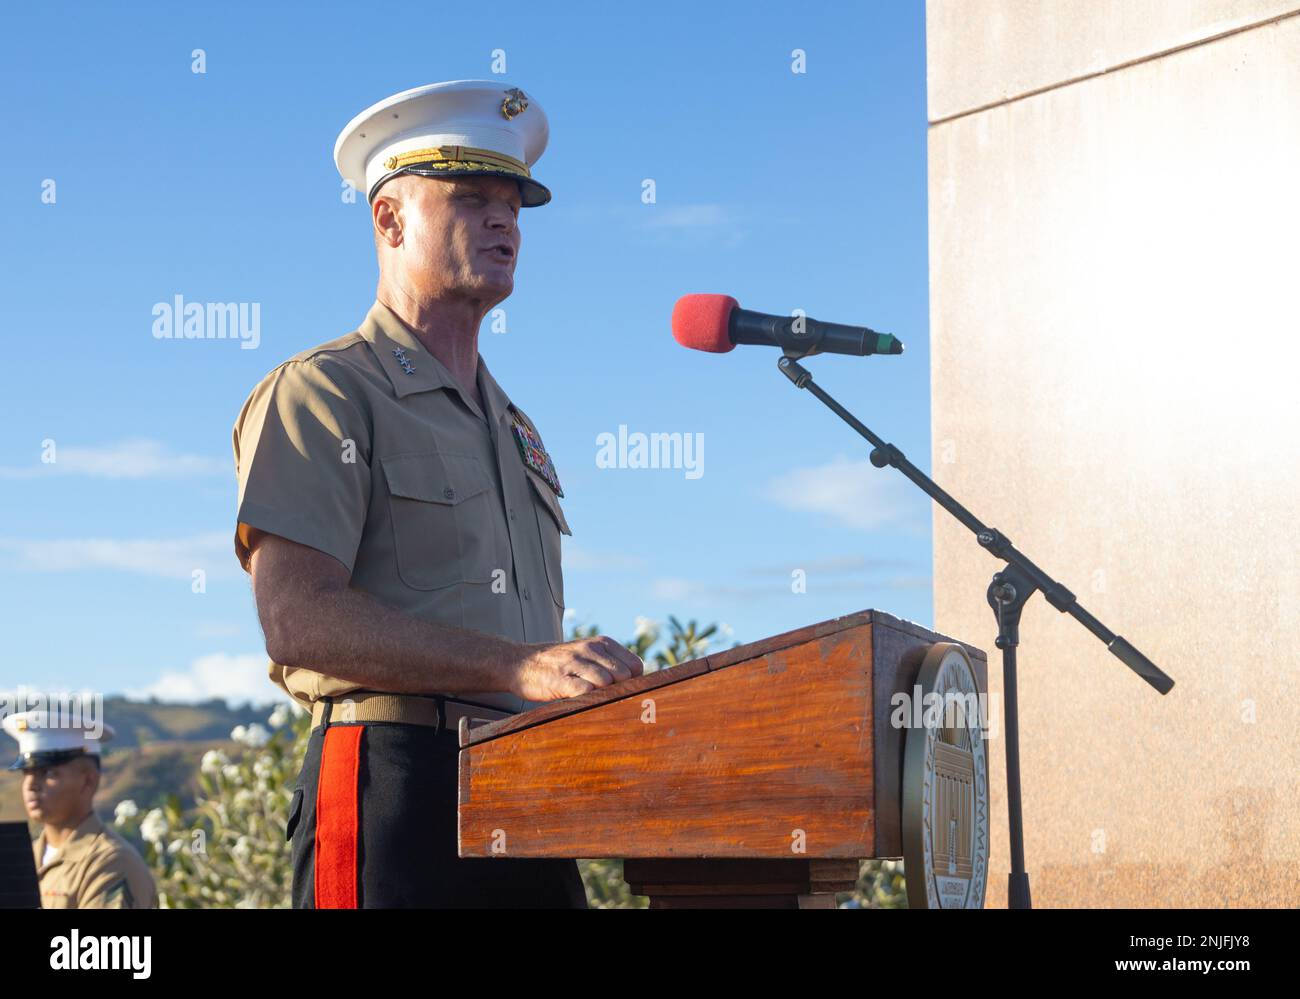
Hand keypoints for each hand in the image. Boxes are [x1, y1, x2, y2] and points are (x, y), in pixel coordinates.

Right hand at [509, 636, 644, 701]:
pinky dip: (588, 701)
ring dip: (603, 696)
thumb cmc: (559, 663)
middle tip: (607, 700)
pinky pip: (585, 692)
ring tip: (592, 701)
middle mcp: (589, 649)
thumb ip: (609, 663)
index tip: (624, 692)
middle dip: (619, 691)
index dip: (633, 682)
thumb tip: (639, 686)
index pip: (636, 665)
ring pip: (607, 683)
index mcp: (601, 643)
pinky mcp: (559, 680)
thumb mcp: (585, 653)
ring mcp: (574, 663)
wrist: (518, 662)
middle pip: (624, 676)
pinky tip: (580, 703)